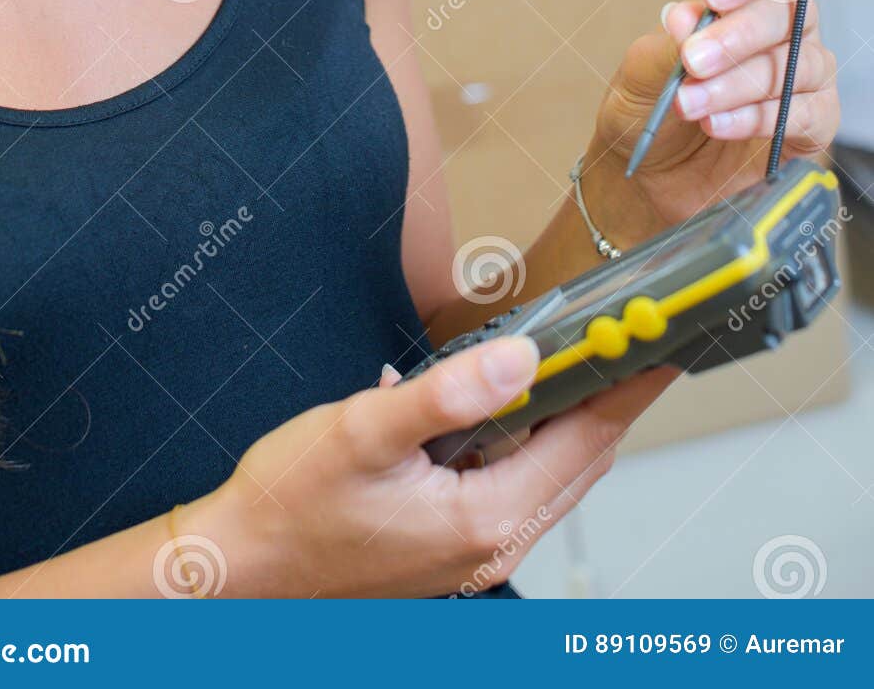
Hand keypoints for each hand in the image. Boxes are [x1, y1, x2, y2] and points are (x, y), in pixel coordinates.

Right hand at [175, 335, 674, 596]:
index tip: (660, 339)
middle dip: (607, 394)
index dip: (627, 385)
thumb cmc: (291, 503)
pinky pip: (512, 484)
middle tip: (629, 332)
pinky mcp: (450, 546)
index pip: (586, 440)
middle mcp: (492, 545)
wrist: (241, 568)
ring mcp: (473, 552)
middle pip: (579, 459)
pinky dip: (524, 439)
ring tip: (580, 352)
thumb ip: (450, 393)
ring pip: (549, 472)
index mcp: (485, 520)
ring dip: (566, 415)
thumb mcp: (364, 431)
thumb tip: (524, 356)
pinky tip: (497, 398)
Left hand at [588, 0, 838, 231]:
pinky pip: (806, 113)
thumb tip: (689, 17)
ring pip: (797, 65)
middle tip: (692, 60)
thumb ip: (667, 43)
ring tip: (689, 104)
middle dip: (737, 36)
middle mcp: (781, 30)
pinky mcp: (812, 124)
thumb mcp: (640, 71)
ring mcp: (803, 76)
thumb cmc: (645, 108)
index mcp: (743, 0)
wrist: (643, 173)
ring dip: (738, 84)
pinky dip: (759, 119)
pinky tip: (719, 124)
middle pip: (791, 10)